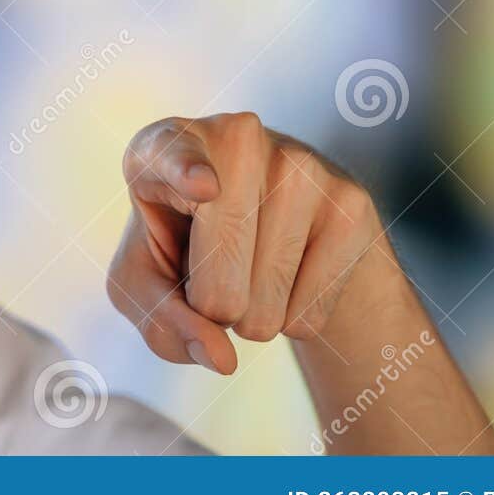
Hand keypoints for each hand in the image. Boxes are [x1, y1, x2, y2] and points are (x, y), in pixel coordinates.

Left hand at [106, 112, 395, 374]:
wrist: (271, 232)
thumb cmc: (186, 249)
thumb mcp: (144, 280)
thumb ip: (159, 317)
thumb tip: (222, 357)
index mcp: (163, 144)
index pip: (172, 153)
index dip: (184, 172)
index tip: (204, 189)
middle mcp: (234, 137)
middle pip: (218, 273)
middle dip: (210, 306)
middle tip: (211, 275)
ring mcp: (299, 164)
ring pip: (263, 304)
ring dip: (251, 317)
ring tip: (251, 270)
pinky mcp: (349, 203)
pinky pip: (308, 314)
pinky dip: (291, 322)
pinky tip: (290, 277)